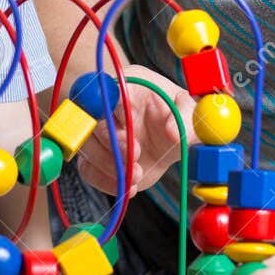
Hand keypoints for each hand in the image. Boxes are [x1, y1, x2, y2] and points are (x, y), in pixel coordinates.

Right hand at [73, 65, 193, 194]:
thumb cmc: (175, 114)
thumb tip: (173, 133)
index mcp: (126, 87)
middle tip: (134, 157)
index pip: (105, 91)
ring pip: (86, 147)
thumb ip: (186, 116)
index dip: (112, 111)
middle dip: (113, 144)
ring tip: (138, 175)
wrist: (168, 135)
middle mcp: (106, 108)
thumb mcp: (188, 111)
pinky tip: (128, 186)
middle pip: (92, 121)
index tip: (128, 129)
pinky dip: (105, 182)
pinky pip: (87, 169)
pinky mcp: (96, 157)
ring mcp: (98, 133)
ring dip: (109, 165)